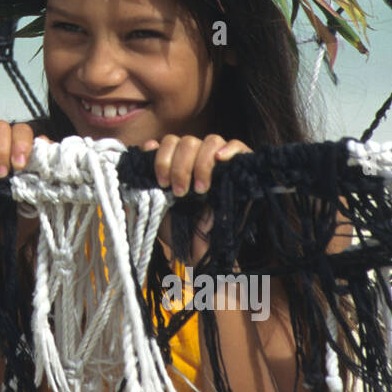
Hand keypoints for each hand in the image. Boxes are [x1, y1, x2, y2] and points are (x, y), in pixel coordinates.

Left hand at [144, 134, 249, 262]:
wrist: (199, 250)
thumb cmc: (177, 226)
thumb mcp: (156, 201)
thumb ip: (149, 175)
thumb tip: (149, 145)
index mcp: (178, 161)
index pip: (170, 142)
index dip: (163, 159)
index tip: (161, 183)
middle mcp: (198, 157)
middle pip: (188, 141)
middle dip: (180, 167)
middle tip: (180, 192)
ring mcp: (221, 161)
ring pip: (211, 141)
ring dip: (201, 163)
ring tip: (200, 190)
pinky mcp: (242, 168)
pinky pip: (239, 146)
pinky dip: (230, 149)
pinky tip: (221, 159)